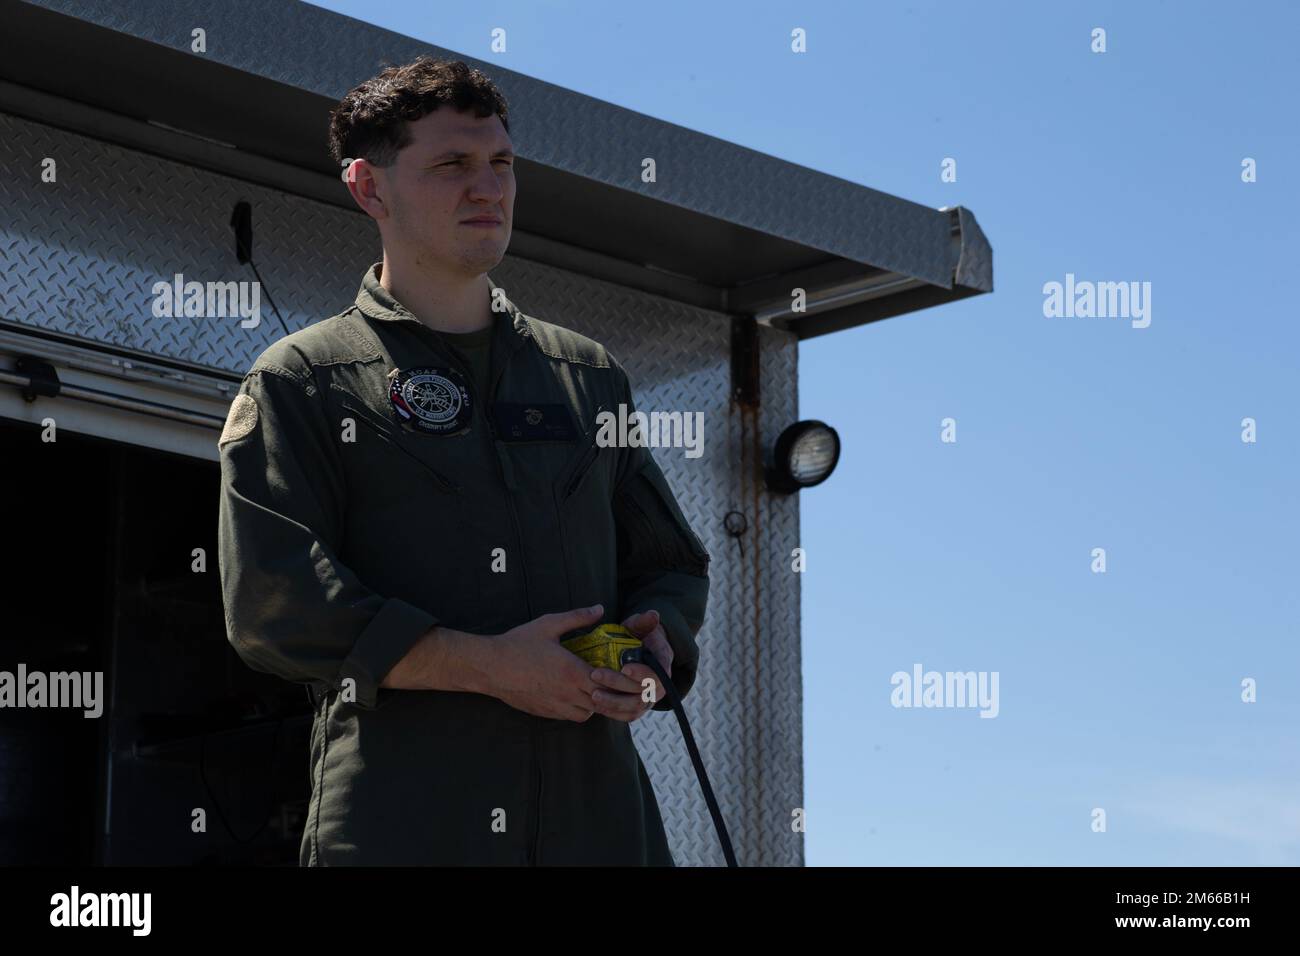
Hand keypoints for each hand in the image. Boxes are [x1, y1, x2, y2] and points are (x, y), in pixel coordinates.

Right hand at [486, 605, 603, 720]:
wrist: (490, 667)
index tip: (614, 668)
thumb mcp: (549, 624)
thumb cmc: (518, 644)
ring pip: (586, 714)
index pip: (607, 683)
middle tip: (604, 678)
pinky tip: (569, 694)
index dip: (614, 678)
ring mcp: (555, 706)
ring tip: (587, 688)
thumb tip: (599, 609)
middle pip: (601, 702)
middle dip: (606, 692)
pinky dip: (575, 709)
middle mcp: (567, 693)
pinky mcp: (544, 713)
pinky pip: (568, 717)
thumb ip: (577, 617)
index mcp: (572, 671)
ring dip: (592, 703)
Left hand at [589, 609, 673, 722]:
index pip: (657, 674)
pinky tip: (596, 706)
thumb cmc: (639, 637)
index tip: (624, 667)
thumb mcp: (641, 626)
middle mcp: (659, 685)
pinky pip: (627, 716)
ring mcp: (649, 699)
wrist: (640, 651)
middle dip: (618, 685)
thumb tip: (653, 614)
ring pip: (634, 708)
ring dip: (613, 703)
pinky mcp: (637, 708)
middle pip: (642, 692)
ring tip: (594, 695)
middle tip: (596, 675)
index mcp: (663, 664)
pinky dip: (613, 713)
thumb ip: (644, 622)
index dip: (642, 673)